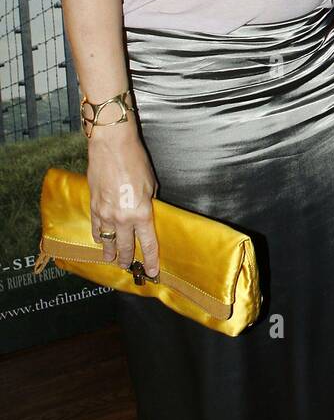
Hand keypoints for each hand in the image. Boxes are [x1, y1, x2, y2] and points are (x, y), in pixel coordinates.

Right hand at [87, 121, 159, 276]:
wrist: (111, 146)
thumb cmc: (134, 161)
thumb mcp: (150, 184)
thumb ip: (148, 203)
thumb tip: (145, 213)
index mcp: (141, 213)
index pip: (148, 244)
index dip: (151, 261)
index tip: (153, 272)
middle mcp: (122, 218)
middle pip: (125, 247)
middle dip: (128, 260)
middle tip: (129, 268)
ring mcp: (105, 214)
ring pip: (107, 241)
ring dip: (110, 252)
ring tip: (112, 259)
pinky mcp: (93, 206)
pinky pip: (95, 228)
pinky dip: (98, 236)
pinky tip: (100, 239)